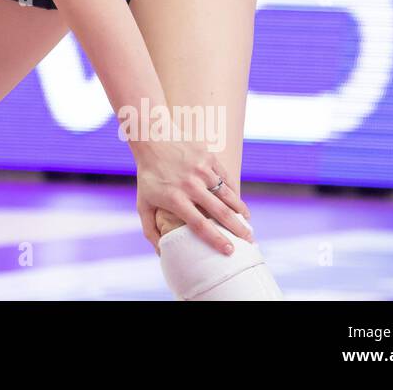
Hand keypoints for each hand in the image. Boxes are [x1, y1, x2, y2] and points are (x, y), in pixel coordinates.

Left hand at [132, 138, 252, 254]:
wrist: (152, 138)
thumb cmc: (148, 176)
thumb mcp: (143, 203)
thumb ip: (150, 230)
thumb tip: (161, 253)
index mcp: (175, 199)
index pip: (200, 225)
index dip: (217, 239)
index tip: (230, 250)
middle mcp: (190, 185)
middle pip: (221, 212)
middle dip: (238, 229)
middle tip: (249, 241)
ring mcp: (201, 170)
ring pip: (228, 195)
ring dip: (240, 211)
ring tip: (247, 223)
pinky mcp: (209, 158)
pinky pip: (226, 179)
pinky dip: (233, 192)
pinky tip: (237, 203)